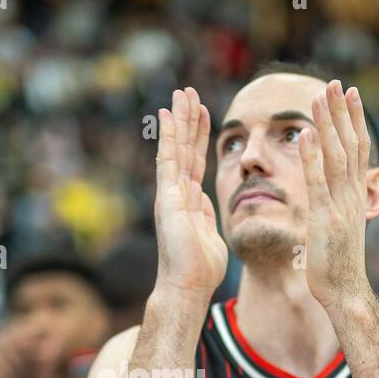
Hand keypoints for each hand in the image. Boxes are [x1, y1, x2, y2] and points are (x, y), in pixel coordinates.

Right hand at [153, 87, 228, 297]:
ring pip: (176, 147)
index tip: (204, 114)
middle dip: (188, 120)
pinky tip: (168, 113)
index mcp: (190, 200)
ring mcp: (170, 192)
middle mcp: (177, 192)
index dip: (199, 137)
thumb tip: (206, 207)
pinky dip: (168, 135)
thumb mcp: (211, 235)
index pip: (195, 161)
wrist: (188, 284)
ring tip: (182, 93)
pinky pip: (168, 158)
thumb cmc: (202, 269)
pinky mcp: (167, 195)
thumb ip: (207, 217)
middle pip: (184, 148)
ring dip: (180, 119)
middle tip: (189, 93)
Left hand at [297, 80, 378, 309]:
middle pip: (350, 144)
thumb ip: (341, 202)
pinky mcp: (324, 219)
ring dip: (327, 125)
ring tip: (320, 97)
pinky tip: (305, 135)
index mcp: (357, 195)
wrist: (345, 291)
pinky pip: (317, 183)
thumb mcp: (343, 225)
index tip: (349, 93)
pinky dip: (312, 158)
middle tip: (336, 83)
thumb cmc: (340, 263)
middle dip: (342, 112)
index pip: (358, 148)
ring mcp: (340, 205)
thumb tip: (340, 187)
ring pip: (336, 156)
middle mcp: (352, 195)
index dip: (354, 119)